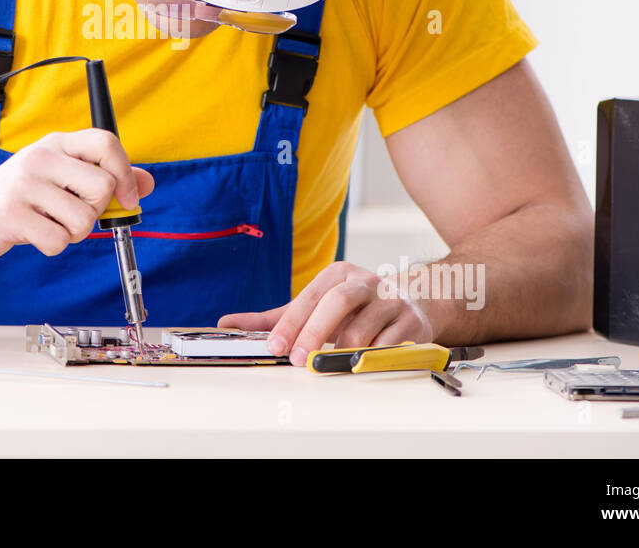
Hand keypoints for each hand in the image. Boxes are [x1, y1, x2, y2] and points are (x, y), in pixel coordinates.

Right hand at [0, 129, 154, 262]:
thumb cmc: (16, 198)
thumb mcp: (59, 178)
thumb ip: (103, 177)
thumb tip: (148, 183)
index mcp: (55, 144)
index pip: (105, 142)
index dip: (126, 172)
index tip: (128, 197)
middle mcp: (41, 157)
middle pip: (103, 187)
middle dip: (96, 212)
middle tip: (72, 214)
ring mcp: (24, 185)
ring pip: (84, 220)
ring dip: (72, 234)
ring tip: (48, 224)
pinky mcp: (11, 214)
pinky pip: (58, 241)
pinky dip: (52, 247)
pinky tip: (33, 235)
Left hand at [218, 262, 433, 366]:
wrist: (411, 306)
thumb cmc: (353, 311)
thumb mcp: (314, 308)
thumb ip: (273, 318)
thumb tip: (226, 324)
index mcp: (338, 274)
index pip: (309, 296)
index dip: (291, 323)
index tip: (276, 346)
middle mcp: (365, 282)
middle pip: (338, 302)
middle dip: (315, 332)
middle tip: (299, 360)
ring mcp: (391, 300)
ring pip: (365, 327)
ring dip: (344, 351)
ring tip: (331, 364)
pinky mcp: (412, 322)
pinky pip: (389, 345)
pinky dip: (372, 358)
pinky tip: (361, 363)